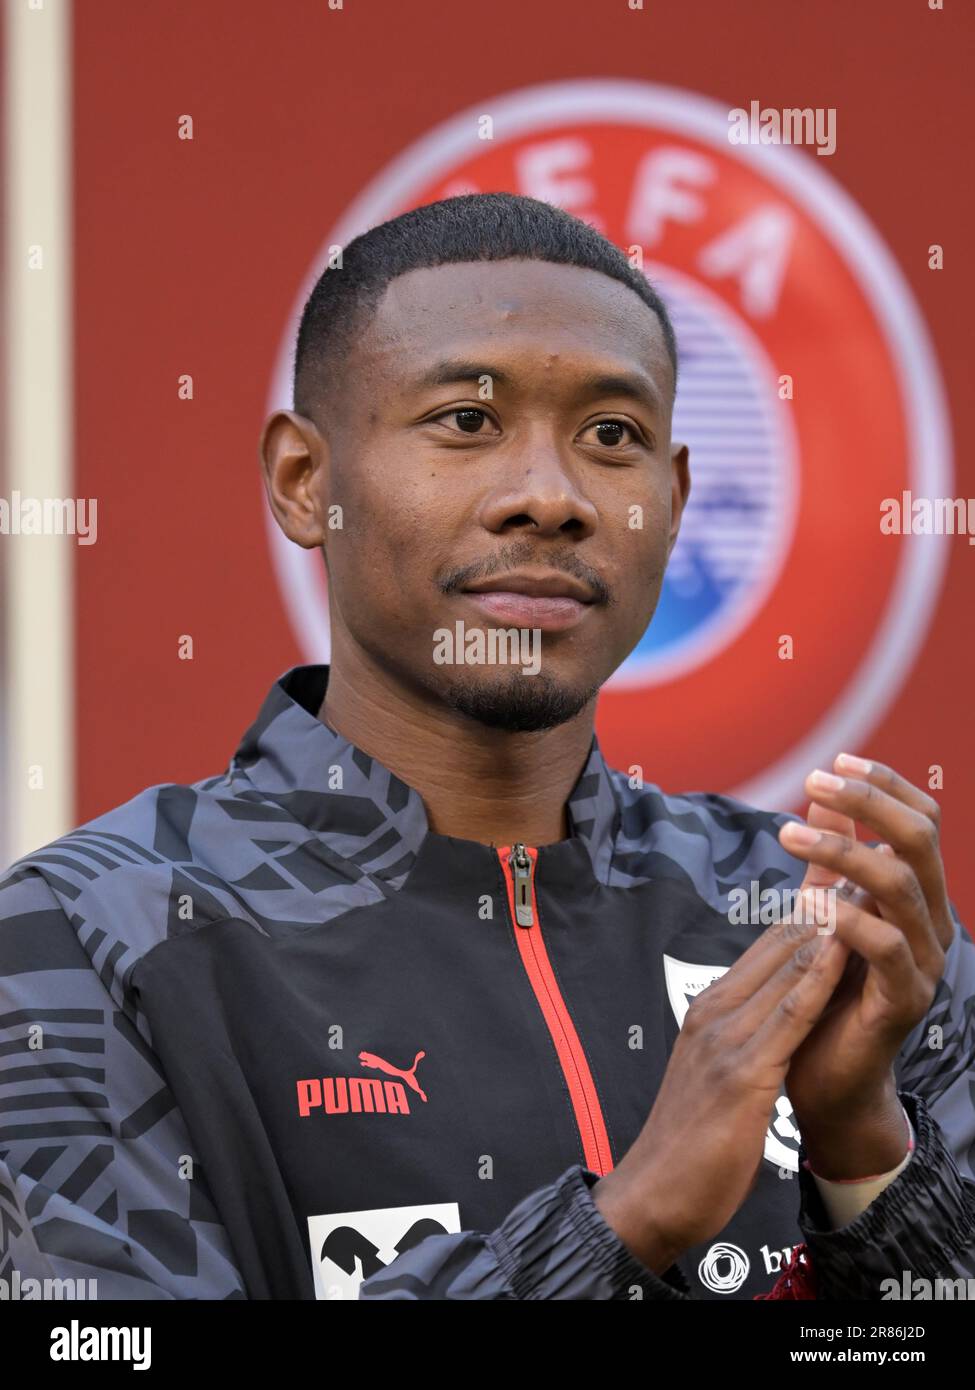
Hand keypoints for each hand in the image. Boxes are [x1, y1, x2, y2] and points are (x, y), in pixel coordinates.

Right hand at [593, 914, 848, 1270]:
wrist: (656, 1192)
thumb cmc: (689, 1139)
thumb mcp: (714, 1070)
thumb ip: (741, 1035)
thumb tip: (773, 1012)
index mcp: (708, 1009)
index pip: (764, 947)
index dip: (806, 911)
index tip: (840, 882)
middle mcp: (714, 1012)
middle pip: (776, 945)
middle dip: (822, 906)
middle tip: (861, 867)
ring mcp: (726, 1040)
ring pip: (786, 969)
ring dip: (828, 927)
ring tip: (861, 890)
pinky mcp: (743, 1074)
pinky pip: (790, 1015)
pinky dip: (818, 976)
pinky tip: (841, 949)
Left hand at [778, 754, 948, 1176]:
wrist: (826, 1080)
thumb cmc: (826, 991)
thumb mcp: (827, 913)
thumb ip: (829, 860)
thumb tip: (822, 794)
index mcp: (918, 896)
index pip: (921, 821)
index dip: (886, 785)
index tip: (838, 760)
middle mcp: (932, 922)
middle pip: (919, 841)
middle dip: (869, 803)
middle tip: (815, 781)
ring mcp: (924, 962)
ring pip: (901, 887)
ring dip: (845, 852)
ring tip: (791, 835)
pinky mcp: (904, 1000)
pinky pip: (888, 950)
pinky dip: (849, 920)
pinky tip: (808, 901)